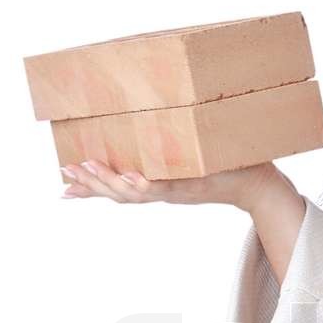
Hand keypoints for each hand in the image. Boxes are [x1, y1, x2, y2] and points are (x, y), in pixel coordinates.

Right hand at [59, 157, 283, 210]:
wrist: (260, 184)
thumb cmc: (225, 166)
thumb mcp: (191, 160)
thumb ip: (171, 150)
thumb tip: (156, 128)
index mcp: (158, 185)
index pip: (117, 191)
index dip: (90, 190)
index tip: (63, 188)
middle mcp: (164, 191)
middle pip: (118, 194)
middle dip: (91, 184)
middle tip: (66, 171)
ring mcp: (178, 189)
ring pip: (136, 193)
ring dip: (110, 182)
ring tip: (88, 167)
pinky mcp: (196, 185)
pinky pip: (168, 187)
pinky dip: (149, 185)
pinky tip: (134, 178)